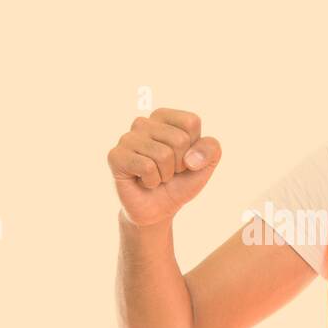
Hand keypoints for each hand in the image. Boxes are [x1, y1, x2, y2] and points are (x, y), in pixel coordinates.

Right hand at [107, 108, 221, 227]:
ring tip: (156, 177)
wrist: (159, 210)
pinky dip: (152, 182)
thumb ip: (212, 149)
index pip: (191, 122)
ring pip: (163, 154)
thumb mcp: (205, 166)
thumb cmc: (179, 183)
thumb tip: (191, 157)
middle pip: (179, 140)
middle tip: (168, 172)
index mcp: (164, 117)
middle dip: (180, 164)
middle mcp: (143, 123)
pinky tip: (143, 182)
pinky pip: (147, 167)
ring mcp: (127, 138)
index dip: (193, 148)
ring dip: (165, 175)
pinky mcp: (115, 156)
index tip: (183, 159)